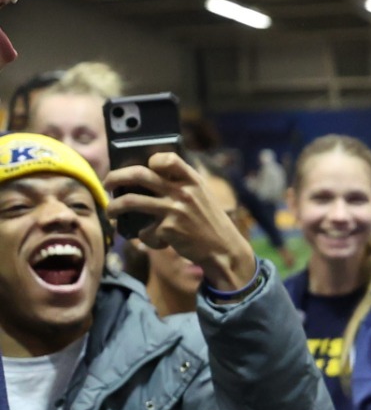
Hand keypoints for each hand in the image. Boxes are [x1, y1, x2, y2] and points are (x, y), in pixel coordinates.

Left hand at [104, 153, 257, 291]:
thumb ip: (181, 185)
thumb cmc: (209, 222)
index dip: (150, 160)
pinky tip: (153, 239)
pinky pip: (144, 231)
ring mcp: (175, 210)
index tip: (142, 166)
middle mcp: (183, 192)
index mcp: (192, 180)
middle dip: (115, 178)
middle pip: (138, 175)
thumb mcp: (202, 197)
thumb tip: (145, 179)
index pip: (166, 159)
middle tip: (107, 184)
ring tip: (111, 212)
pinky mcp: (168, 230)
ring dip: (113, 207)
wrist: (224, 250)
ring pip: (130, 201)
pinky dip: (144, 237)